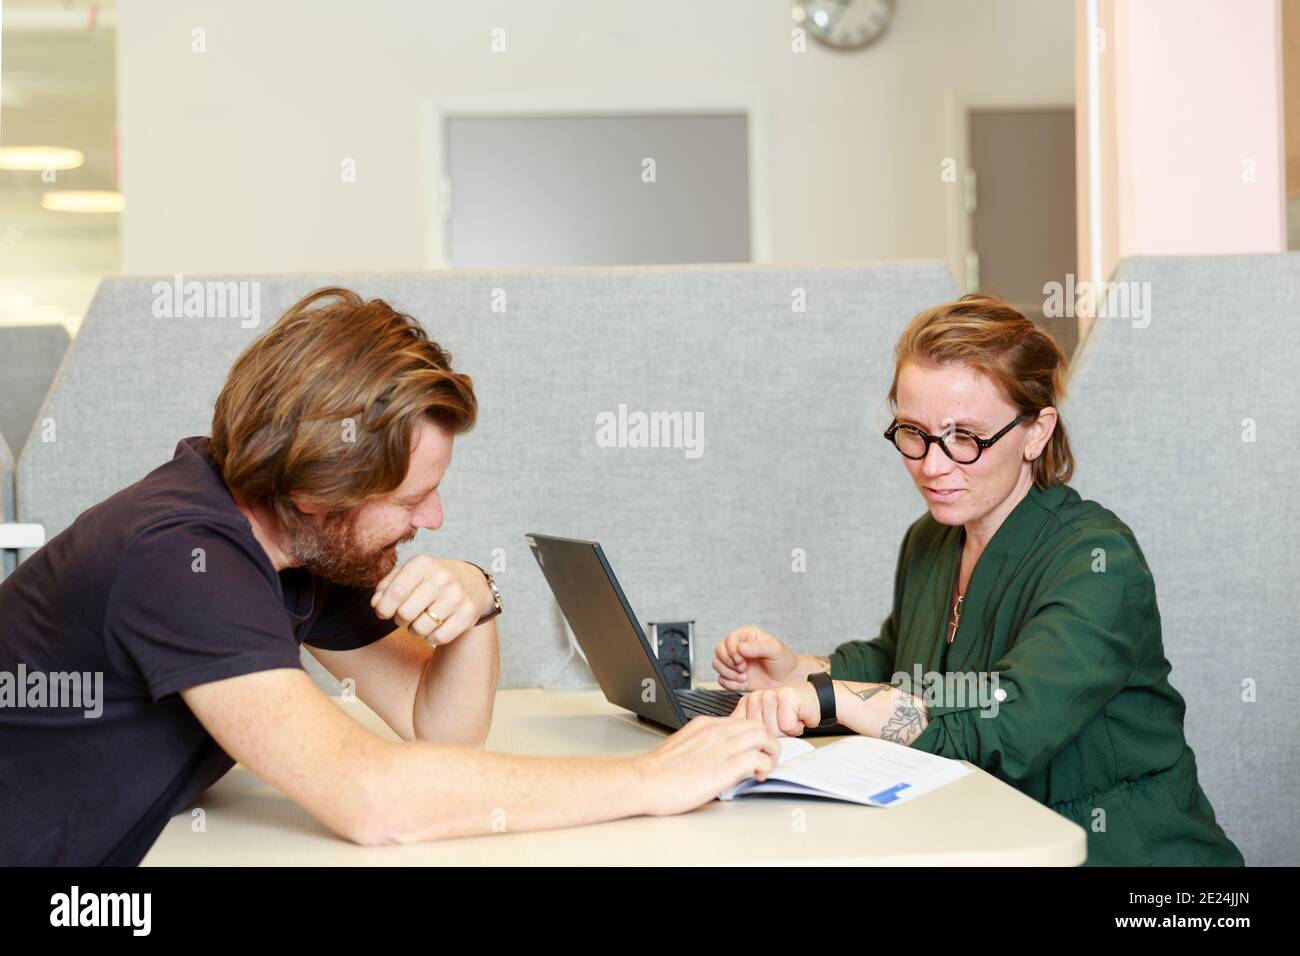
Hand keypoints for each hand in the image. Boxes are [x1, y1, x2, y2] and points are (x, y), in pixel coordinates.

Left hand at [370, 556, 492, 644]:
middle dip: (399, 619)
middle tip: (405, 615)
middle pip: (405, 613)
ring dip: (415, 629)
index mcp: (423, 564)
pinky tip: (435, 626)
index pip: (395, 592)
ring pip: (420, 629)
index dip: (383, 608)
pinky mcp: (468, 613)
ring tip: (421, 619)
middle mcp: (442, 577)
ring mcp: (457, 596)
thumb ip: (387, 585)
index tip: (383, 611)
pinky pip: (438, 638)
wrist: (473, 582)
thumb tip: (376, 603)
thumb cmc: (432, 579)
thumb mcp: (410, 573)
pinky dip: (431, 637)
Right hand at [633, 716, 779, 815]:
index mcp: (704, 725)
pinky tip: (756, 777)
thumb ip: (702, 745)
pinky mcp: (725, 766)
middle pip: (757, 724)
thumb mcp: (683, 746)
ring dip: (770, 752)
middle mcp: (715, 731)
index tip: (754, 748)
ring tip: (764, 767)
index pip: (741, 720)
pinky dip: (764, 767)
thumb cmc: (657, 772)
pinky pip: (758, 758)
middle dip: (767, 742)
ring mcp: (721, 746)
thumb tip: (716, 756)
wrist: (644, 781)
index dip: (753, 736)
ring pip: (763, 735)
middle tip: (765, 758)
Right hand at [712, 625, 799, 690]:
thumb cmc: (784, 662)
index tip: (741, 659)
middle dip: (729, 662)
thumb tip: (740, 648)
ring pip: (716, 664)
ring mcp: (735, 663)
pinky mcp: (734, 677)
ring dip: (728, 673)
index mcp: (747, 636)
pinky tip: (743, 683)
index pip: (729, 639)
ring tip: (744, 677)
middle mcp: (738, 648)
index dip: (731, 650)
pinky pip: (721, 679)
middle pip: (719, 650)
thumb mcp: (775, 650)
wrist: (788, 681)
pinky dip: (729, 683)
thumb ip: (759, 647)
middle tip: (743, 669)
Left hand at [730, 684, 819, 737]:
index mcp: (746, 704)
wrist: (813, 700)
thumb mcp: (766, 725)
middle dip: (776, 735)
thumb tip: (742, 750)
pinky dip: (796, 727)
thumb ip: (751, 733)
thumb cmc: (790, 714)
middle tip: (783, 723)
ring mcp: (769, 694)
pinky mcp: (785, 696)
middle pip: (761, 734)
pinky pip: (787, 725)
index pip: (745, 733)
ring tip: (789, 720)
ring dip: (787, 731)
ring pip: (774, 731)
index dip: (761, 740)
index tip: (770, 732)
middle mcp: (755, 697)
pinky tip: (797, 716)